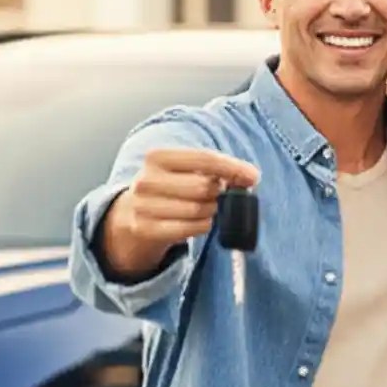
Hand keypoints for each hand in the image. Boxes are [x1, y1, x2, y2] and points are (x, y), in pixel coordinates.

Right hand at [103, 148, 260, 277]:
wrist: (134, 212)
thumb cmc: (171, 186)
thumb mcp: (186, 170)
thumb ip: (217, 169)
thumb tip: (250, 176)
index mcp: (157, 157)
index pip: (204, 159)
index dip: (232, 168)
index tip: (253, 176)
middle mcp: (146, 180)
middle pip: (202, 187)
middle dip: (219, 192)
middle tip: (220, 195)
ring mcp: (143, 206)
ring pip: (198, 209)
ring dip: (212, 210)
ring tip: (208, 207)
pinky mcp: (146, 229)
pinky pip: (190, 228)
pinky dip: (204, 225)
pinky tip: (202, 220)